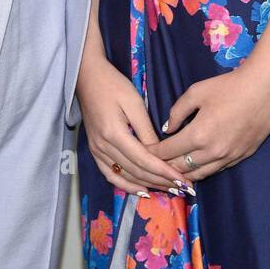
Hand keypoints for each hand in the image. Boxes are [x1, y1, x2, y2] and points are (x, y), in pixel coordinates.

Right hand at [76, 52, 191, 196]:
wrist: (87, 78)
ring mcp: (97, 151)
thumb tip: (159, 152)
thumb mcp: (134, 102)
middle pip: (136, 172)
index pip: (144, 160)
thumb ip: (146, 130)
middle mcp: (103, 147)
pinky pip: (111, 175)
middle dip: (161, 182)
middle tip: (182, 188)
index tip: (183, 179)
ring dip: (148, 186)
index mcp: (114, 134)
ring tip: (168, 190)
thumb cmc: (113, 85)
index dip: (164, 172)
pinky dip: (127, 185)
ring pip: (125, 177)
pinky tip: (142, 190)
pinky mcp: (95, 151)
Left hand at [155, 64, 269, 180]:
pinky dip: (203, 170)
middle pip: (181, 168)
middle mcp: (212, 152)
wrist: (264, 89)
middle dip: (164, 166)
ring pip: (199, 175)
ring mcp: (229, 157)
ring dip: (183, 174)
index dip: (153, 153)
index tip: (144, 152)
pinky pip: (217, 170)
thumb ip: (178, 111)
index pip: (168, 152)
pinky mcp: (241, 157)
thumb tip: (168, 128)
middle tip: (153, 164)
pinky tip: (196, 167)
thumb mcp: (196, 92)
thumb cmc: (228, 86)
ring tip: (171, 171)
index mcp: (198, 135)